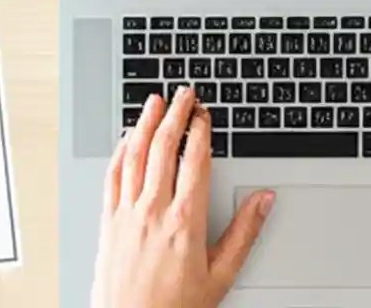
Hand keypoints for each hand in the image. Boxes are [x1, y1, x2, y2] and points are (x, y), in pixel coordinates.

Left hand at [92, 87, 275, 307]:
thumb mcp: (221, 275)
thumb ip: (245, 233)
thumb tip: (264, 200)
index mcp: (185, 220)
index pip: (193, 159)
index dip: (200, 129)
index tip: (205, 113)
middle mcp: (153, 211)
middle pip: (163, 147)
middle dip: (175, 114)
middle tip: (184, 94)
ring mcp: (126, 214)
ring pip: (134, 155)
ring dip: (145, 123)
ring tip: (154, 102)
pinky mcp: (107, 222)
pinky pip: (112, 176)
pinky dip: (119, 151)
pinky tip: (125, 139)